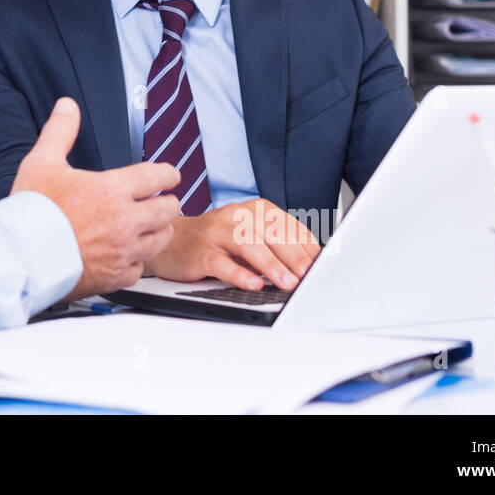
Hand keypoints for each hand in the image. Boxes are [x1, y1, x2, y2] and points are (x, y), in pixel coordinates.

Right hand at [11, 97, 180, 300]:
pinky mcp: (114, 276)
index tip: (170, 175)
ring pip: (160, 240)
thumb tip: (67, 106)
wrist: (20, 257)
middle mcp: (124, 221)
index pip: (157, 177)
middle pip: (168, 209)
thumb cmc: (31, 211)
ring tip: (153, 226)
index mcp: (112, 190)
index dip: (168, 174)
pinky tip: (129, 256)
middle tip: (163, 201)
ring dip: (160, 230)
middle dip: (168, 202)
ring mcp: (122, 251)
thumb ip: (60, 131)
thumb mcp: (42, 162)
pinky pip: (140, 269)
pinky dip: (138, 261)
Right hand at [146, 197, 321, 289]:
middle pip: (270, 233)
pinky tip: (252, 284)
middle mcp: (236, 215)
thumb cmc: (218, 242)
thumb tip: (311, 269)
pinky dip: (237, 273)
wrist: (172, 241)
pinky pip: (220, 261)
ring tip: (287, 283)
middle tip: (309, 277)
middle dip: (293, 256)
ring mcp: (215, 231)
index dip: (307, 248)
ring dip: (270, 264)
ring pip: (247, 243)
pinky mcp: (198, 250)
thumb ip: (278, 249)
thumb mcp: (252, 239)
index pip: (288, 227)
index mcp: (255, 210)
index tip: (322, 268)